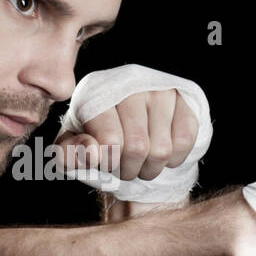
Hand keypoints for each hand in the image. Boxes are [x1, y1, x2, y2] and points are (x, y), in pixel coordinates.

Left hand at [54, 88, 200, 181]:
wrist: (125, 126)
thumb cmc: (94, 138)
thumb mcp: (72, 148)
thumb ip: (70, 154)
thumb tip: (92, 153)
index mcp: (95, 93)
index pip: (110, 141)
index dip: (109, 163)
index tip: (105, 163)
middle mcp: (128, 85)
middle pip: (137, 148)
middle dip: (129, 170)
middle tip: (124, 167)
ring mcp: (158, 90)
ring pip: (162, 149)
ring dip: (150, 168)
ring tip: (141, 163)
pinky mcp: (183, 99)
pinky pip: (185, 140)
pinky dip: (174, 159)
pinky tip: (161, 154)